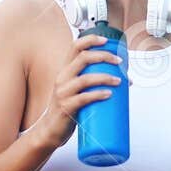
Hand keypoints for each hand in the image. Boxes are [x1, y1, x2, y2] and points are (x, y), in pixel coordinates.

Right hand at [33, 33, 123, 148]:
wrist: (50, 131)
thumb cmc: (67, 109)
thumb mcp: (74, 90)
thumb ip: (91, 82)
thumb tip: (120, 79)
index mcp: (65, 71)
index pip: (75, 47)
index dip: (91, 40)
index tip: (106, 41)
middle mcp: (62, 78)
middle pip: (83, 58)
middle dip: (104, 56)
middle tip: (119, 62)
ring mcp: (63, 93)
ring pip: (85, 79)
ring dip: (105, 77)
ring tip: (119, 81)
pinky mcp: (66, 108)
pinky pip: (83, 98)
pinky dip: (97, 95)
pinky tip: (108, 94)